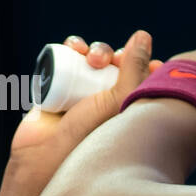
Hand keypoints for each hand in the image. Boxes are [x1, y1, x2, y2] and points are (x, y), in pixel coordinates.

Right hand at [9, 31, 158, 178]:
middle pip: (119, 67)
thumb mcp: (120, 101)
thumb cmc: (89, 136)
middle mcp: (109, 104)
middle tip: (108, 63)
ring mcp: (83, 96)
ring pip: (94, 61)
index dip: (147, 66)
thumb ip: (135, 69)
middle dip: (116, 56)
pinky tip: (74, 47)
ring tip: (89, 57)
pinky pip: (67, 60)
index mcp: (132, 112)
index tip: (151, 64)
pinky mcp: (59, 88)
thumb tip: (143, 35)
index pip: (146, 81)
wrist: (45, 160)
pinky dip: (72, 47)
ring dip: (95, 49)